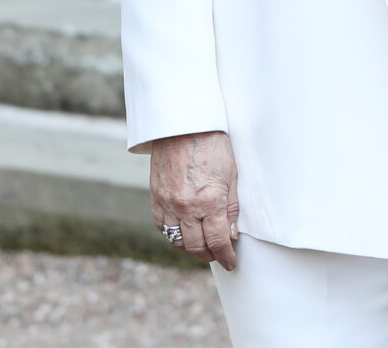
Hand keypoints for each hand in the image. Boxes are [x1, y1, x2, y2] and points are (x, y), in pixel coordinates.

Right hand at [145, 130, 239, 270]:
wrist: (183, 124)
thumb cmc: (212, 145)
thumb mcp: (231, 176)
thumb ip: (231, 209)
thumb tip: (232, 235)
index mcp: (210, 201)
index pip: (218, 242)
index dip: (226, 257)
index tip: (231, 262)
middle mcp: (187, 206)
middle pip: (196, 247)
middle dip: (209, 255)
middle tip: (218, 255)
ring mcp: (168, 203)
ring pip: (177, 241)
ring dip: (191, 249)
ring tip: (202, 247)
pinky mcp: (155, 197)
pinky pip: (162, 227)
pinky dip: (173, 235)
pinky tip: (183, 233)